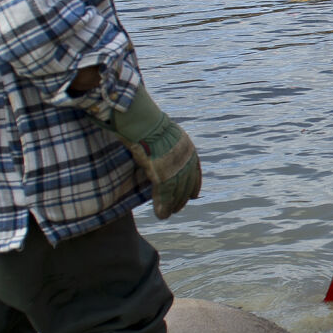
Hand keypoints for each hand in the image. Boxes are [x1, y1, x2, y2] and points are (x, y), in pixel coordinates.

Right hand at [105, 87, 201, 218]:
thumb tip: (159, 149)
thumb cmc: (144, 121)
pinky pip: (164, 193)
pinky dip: (163, 205)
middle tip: (176, 209)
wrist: (139, 117)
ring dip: (172, 205)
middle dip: (181, 198)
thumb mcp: (162, 133)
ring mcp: (174, 164)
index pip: (194, 170)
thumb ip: (165, 145)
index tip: (193, 195)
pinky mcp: (162, 171)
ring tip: (167, 214)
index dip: (193, 184)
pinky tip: (161, 215)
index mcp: (186, 146)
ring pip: (176, 191)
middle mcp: (185, 156)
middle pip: (186, 183)